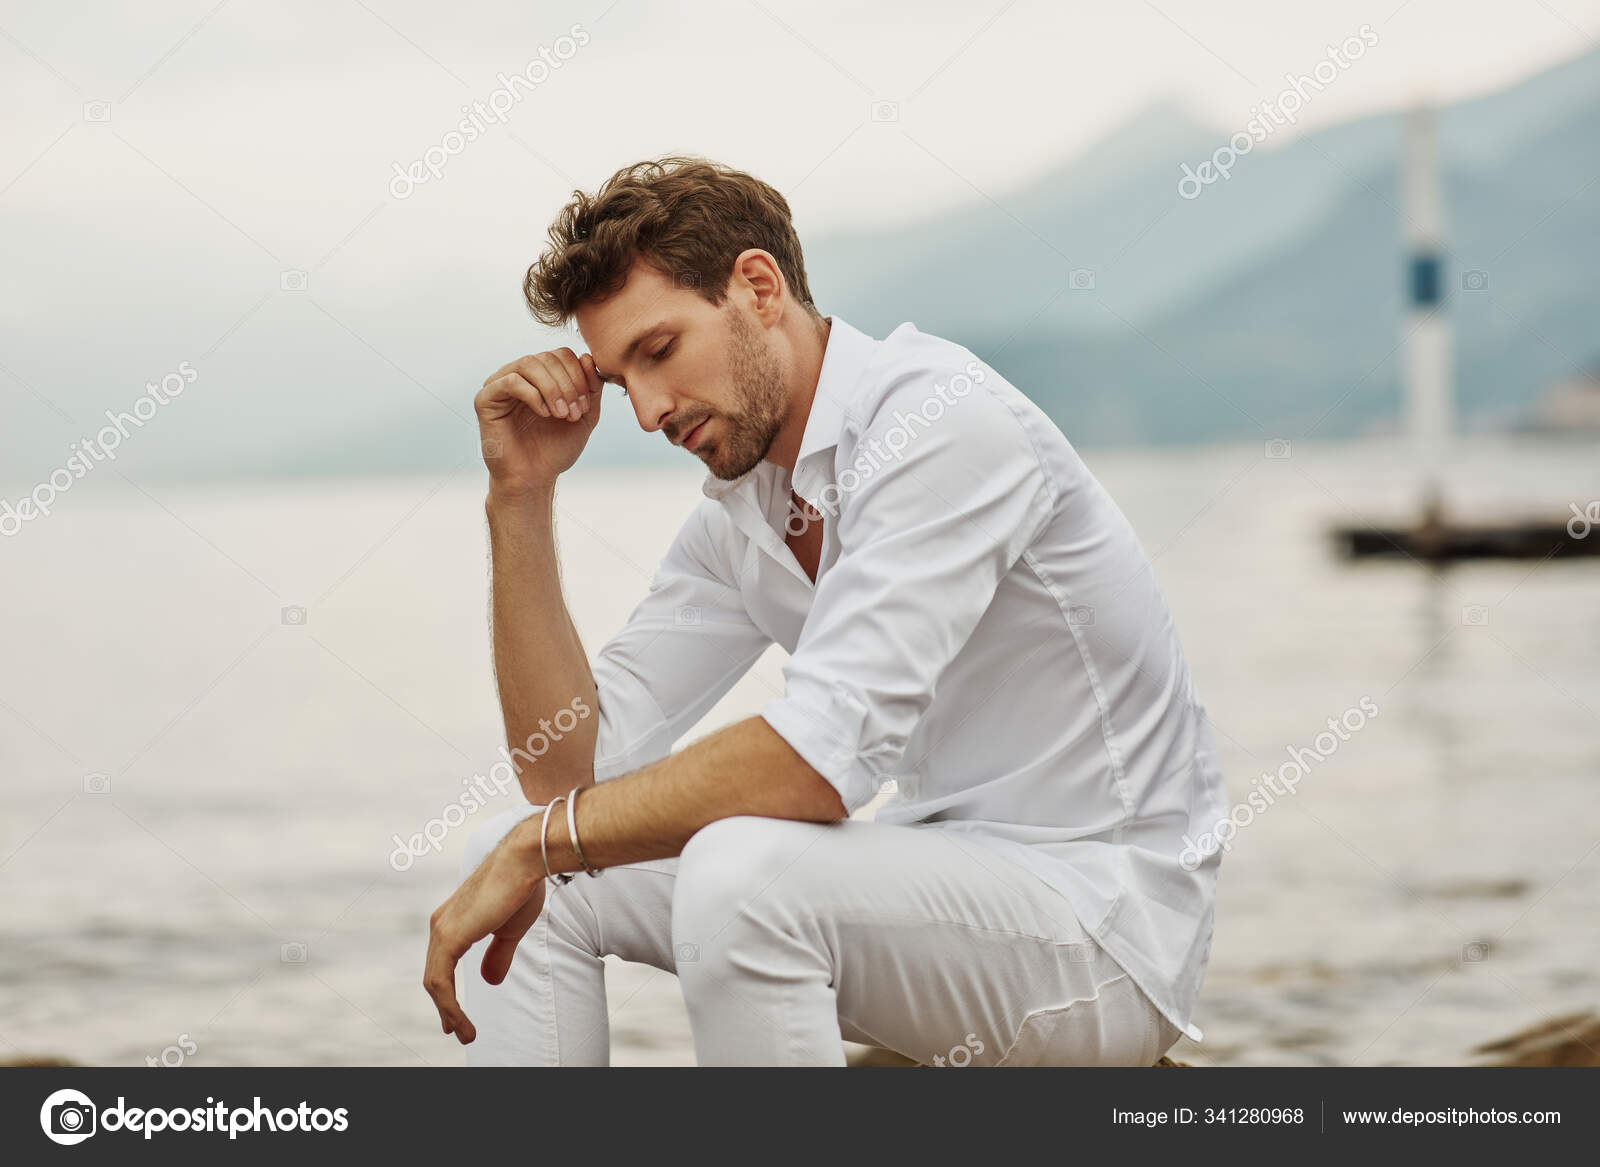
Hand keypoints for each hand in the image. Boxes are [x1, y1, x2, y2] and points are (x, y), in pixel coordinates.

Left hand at [423, 821, 546, 1043]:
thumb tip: (489, 981)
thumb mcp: (510, 929)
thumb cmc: (522, 887)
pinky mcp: (449, 937)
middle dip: (445, 1007)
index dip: (448, 992)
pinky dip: (449, 1006)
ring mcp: (442, 931)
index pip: (443, 963)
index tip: (454, 1016)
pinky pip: (440, 982)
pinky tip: (461, 1022)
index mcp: (455, 920)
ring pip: (435, 983)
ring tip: (464, 1034)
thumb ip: (498, 955)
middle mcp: (442, 924)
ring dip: (449, 1012)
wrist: (525, 861)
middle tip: (455, 1031)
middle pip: (435, 975)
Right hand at [476, 348, 604, 494]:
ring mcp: (499, 385)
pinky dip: (533, 395)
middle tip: (574, 413)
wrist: (533, 479)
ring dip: (552, 388)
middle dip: (567, 384)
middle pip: (547, 357)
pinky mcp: (485, 399)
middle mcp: (518, 375)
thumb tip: (588, 357)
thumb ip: (591, 388)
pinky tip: (543, 414)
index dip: (579, 375)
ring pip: (528, 363)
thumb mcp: (584, 416)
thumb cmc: (555, 449)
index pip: (561, 354)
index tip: (586, 406)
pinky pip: (511, 381)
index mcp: (540, 377)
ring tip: (560, 415)